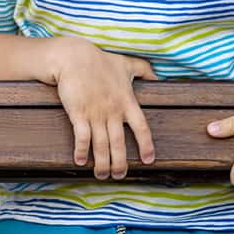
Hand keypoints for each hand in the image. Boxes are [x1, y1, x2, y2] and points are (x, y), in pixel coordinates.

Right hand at [47, 37, 157, 179]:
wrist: (73, 57)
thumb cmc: (100, 60)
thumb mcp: (126, 62)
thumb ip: (145, 70)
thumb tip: (159, 77)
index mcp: (127, 101)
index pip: (141, 128)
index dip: (146, 145)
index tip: (148, 160)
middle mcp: (113, 111)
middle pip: (120, 143)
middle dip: (120, 163)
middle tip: (119, 177)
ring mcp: (96, 113)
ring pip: (101, 145)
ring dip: (102, 163)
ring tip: (102, 176)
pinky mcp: (78, 113)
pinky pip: (82, 137)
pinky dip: (82, 151)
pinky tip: (80, 161)